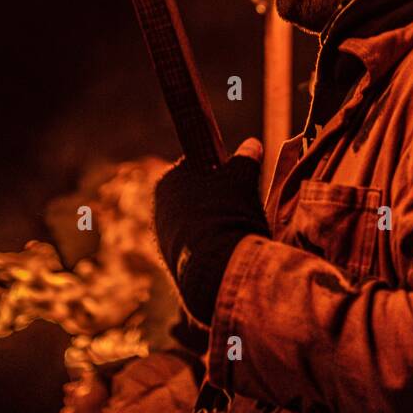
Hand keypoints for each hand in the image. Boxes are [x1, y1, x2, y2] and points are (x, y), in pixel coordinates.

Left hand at [153, 139, 269, 327]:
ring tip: (238, 231)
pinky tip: (229, 252)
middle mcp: (159, 210)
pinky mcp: (173, 265)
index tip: (236, 178)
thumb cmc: (228, 213)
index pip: (194, 167)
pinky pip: (195, 248)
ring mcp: (163, 240)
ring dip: (214, 225)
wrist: (218, 268)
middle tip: (240, 205)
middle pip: (194, 197)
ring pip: (195, 224)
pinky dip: (211, 248)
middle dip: (215, 200)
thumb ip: (246, 158)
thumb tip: (253, 144)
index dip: (218, 171)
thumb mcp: (242, 178)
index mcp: (167, 181)